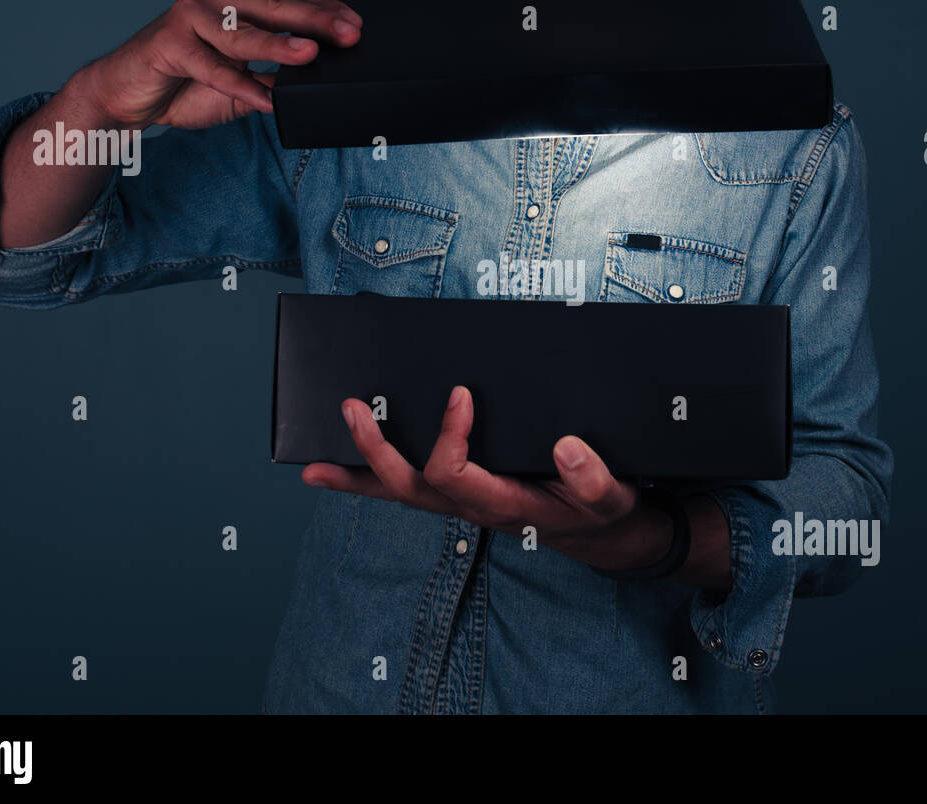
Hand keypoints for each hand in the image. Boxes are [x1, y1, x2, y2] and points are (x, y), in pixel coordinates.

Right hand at [70, 0, 362, 131]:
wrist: (126, 95)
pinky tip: (267, 101)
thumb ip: (272, 81)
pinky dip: (241, 86)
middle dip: (315, 21)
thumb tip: (315, 86)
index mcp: (236, 2)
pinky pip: (212, 68)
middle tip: (349, 34)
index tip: (356, 24)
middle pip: (273, 6)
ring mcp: (189, 17)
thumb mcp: (240, 86)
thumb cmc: (185, 84)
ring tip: (310, 54)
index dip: (323, 8)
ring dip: (278, 45)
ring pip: (243, 33)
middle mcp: (215, 1)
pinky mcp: (169, 43)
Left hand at [300, 385, 675, 571]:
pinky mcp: (458, 496)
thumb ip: (593, 479)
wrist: (600, 532)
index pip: (456, 473)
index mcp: (504, 504)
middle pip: (409, 486)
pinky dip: (364, 484)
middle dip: (376, 450)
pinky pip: (406, 492)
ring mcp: (460, 504)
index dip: (448, 436)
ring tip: (315, 461)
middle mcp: (472, 506)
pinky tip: (328, 473)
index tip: (460, 394)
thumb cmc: (600, 510)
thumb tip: (566, 447)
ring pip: (399, 494)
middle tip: (356, 408)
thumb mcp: (611, 497)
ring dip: (357, 473)